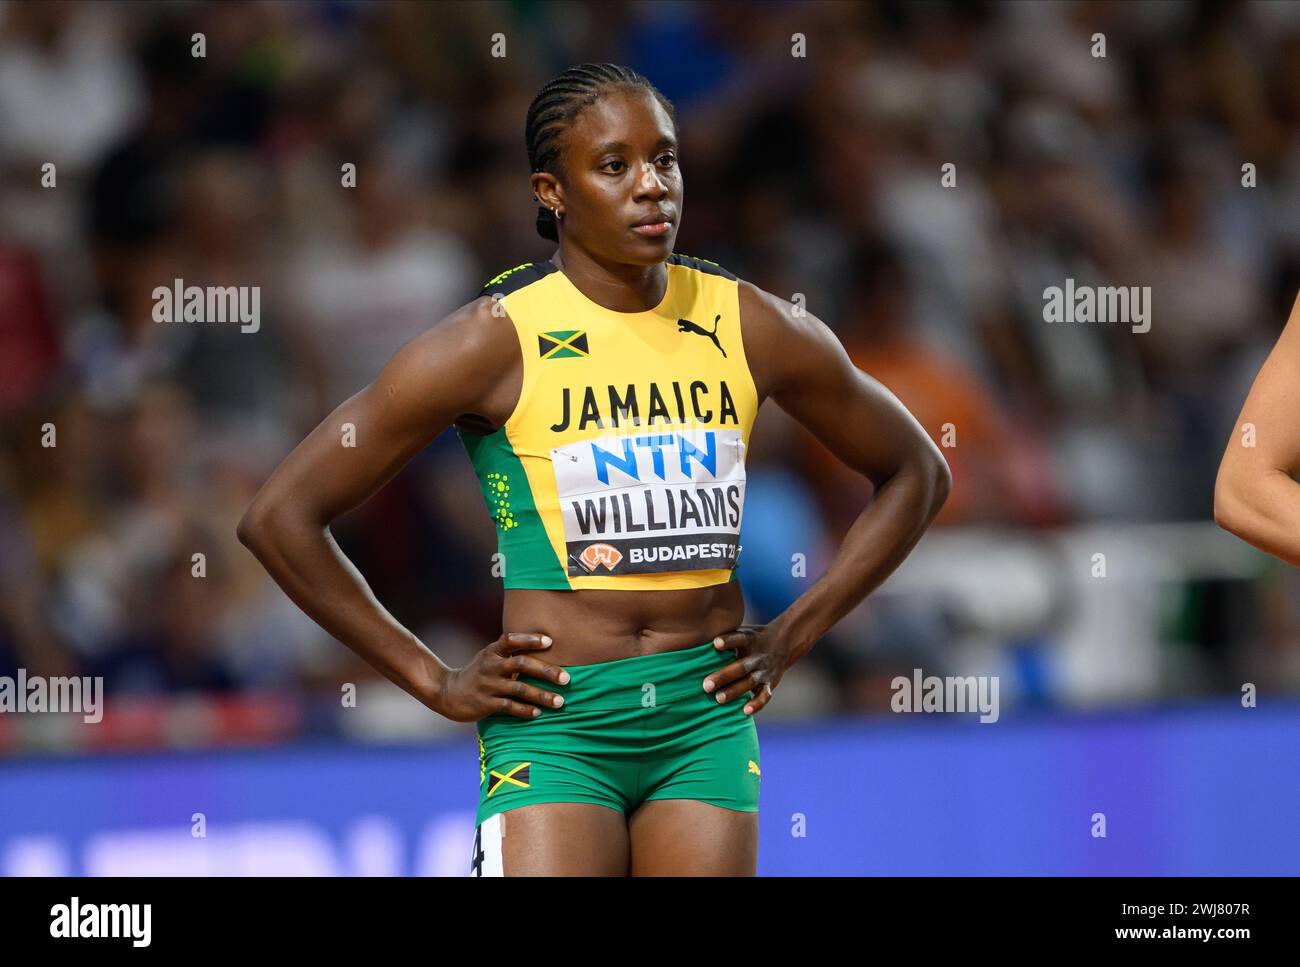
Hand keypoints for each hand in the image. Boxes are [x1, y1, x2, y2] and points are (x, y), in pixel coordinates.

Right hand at [431, 633, 569, 722]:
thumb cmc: (478, 673)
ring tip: (560, 702)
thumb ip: (510, 653)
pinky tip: (539, 713)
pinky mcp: (485, 704)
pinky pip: (509, 707)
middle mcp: (491, 666)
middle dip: (546, 671)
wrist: (447, 693)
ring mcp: (488, 685)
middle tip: (567, 678)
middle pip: (522, 664)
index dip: (530, 639)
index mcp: (492, 651)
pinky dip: (525, 710)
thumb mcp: (489, 657)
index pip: (511, 640)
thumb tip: (545, 646)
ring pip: (519, 689)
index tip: (550, 641)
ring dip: (542, 695)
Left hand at [702, 623, 794, 716]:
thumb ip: (726, 637)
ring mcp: (764, 671)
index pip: (739, 639)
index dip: (728, 641)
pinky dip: (756, 704)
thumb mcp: (743, 632)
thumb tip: (694, 638)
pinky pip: (764, 695)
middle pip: (740, 666)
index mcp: (749, 640)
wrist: (784, 642)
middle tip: (706, 685)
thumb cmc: (752, 639)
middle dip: (723, 676)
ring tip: (718, 699)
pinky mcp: (770, 683)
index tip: (716, 644)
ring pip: (749, 682)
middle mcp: (757, 656)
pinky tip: (745, 712)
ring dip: (734, 691)